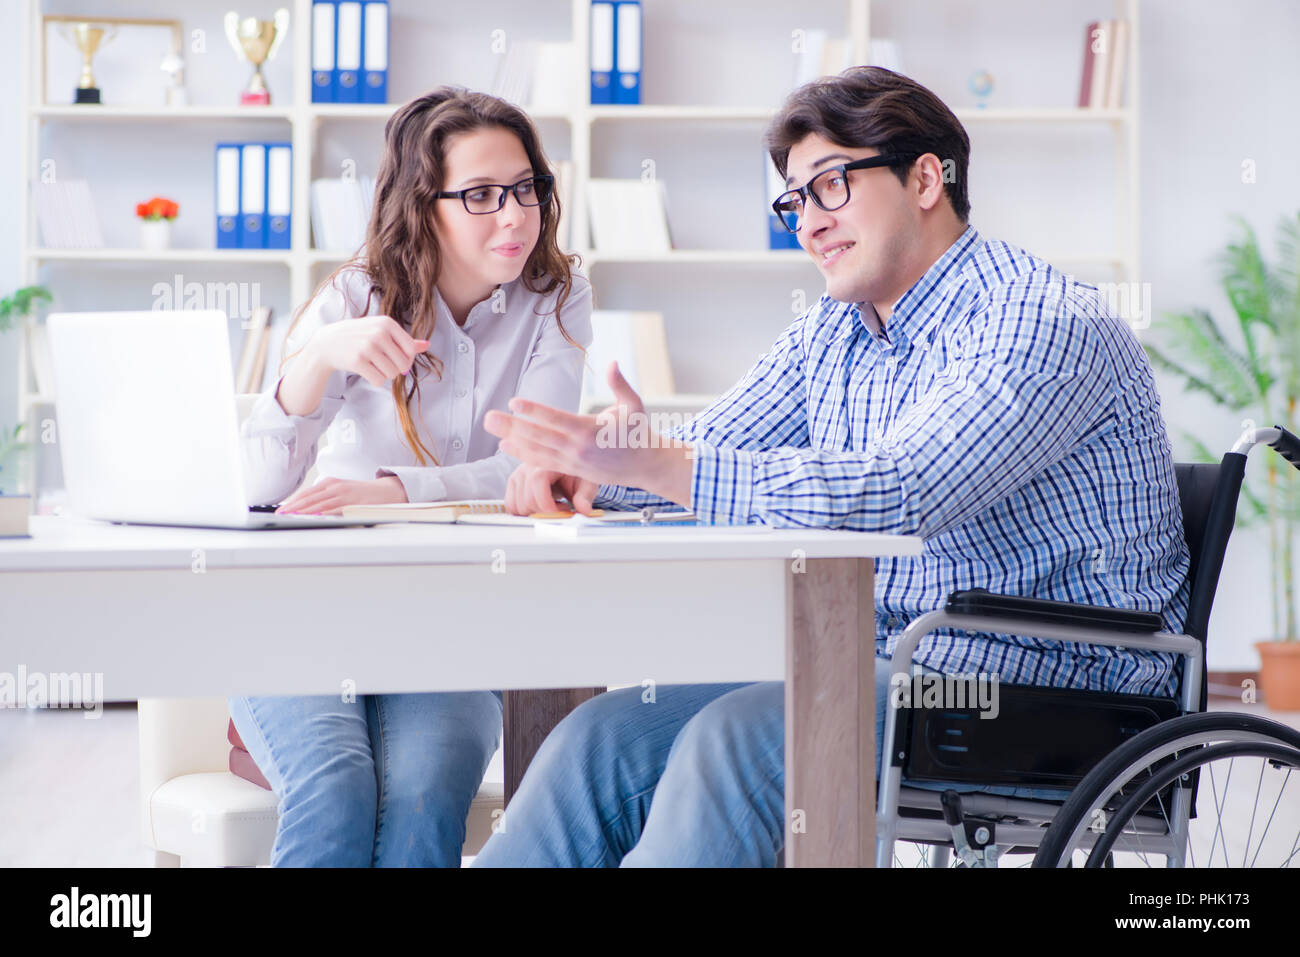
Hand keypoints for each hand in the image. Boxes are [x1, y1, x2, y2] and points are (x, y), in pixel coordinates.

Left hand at [275, 475, 407, 514]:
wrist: (387, 491)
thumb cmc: (361, 493)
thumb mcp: (341, 490)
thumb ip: (325, 497)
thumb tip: (307, 509)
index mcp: (330, 483)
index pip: (307, 493)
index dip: (292, 501)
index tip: (281, 510)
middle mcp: (335, 486)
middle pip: (310, 497)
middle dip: (293, 507)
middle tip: (280, 514)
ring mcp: (344, 494)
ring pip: (320, 503)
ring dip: (304, 511)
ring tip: (291, 517)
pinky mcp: (353, 503)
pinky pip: (335, 509)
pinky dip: (324, 513)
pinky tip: (314, 517)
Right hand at [309, 315, 428, 387]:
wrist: (327, 343)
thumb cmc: (358, 336)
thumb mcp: (380, 331)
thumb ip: (404, 340)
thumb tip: (427, 345)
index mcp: (387, 323)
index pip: (411, 350)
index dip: (406, 359)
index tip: (395, 357)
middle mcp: (379, 333)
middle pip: (403, 364)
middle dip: (395, 369)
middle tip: (381, 363)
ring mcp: (367, 346)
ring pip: (392, 374)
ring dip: (384, 374)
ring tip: (372, 365)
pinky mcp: (358, 361)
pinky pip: (378, 380)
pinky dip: (374, 379)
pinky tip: (365, 370)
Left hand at [485, 361, 693, 506]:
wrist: (646, 466)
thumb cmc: (638, 432)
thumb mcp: (634, 405)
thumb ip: (620, 384)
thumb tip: (613, 362)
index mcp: (590, 430)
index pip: (557, 419)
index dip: (534, 411)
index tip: (514, 402)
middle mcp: (578, 448)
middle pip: (539, 436)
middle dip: (512, 426)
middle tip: (489, 418)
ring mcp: (572, 462)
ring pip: (537, 451)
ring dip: (512, 440)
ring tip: (493, 430)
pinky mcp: (571, 470)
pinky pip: (543, 461)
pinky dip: (523, 455)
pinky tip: (506, 446)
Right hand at [504, 463, 598, 515]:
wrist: (568, 462)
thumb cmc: (577, 472)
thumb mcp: (587, 481)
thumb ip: (585, 496)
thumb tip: (584, 510)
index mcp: (546, 461)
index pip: (537, 482)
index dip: (548, 504)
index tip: (564, 510)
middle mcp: (528, 465)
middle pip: (527, 499)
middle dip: (545, 511)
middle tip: (563, 507)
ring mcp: (518, 473)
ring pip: (517, 505)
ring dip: (535, 512)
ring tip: (552, 505)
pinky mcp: (514, 481)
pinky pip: (511, 504)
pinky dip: (524, 511)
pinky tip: (540, 506)